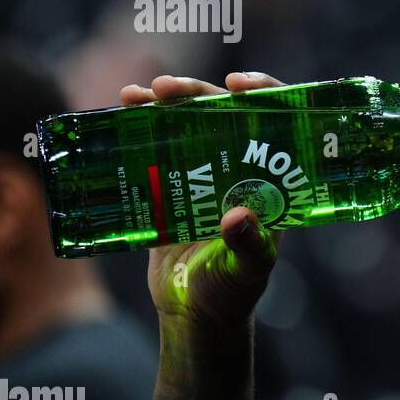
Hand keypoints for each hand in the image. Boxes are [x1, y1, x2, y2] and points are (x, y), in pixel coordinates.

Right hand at [120, 72, 286, 327]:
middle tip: (168, 88)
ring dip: (165, 103)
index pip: (276, 123)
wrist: (194, 315)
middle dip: (199, 93)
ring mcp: (204, 175)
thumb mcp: (248, 271)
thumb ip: (249, 246)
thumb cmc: (234, 293)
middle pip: (224, 114)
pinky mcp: (171, 187)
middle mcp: (240, 170)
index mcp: (271, 181)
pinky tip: (122, 109)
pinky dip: (141, 126)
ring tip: (138, 94)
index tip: (240, 84)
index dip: (263, 94)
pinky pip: (157, 148)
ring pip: (188, 125)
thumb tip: (237, 216)